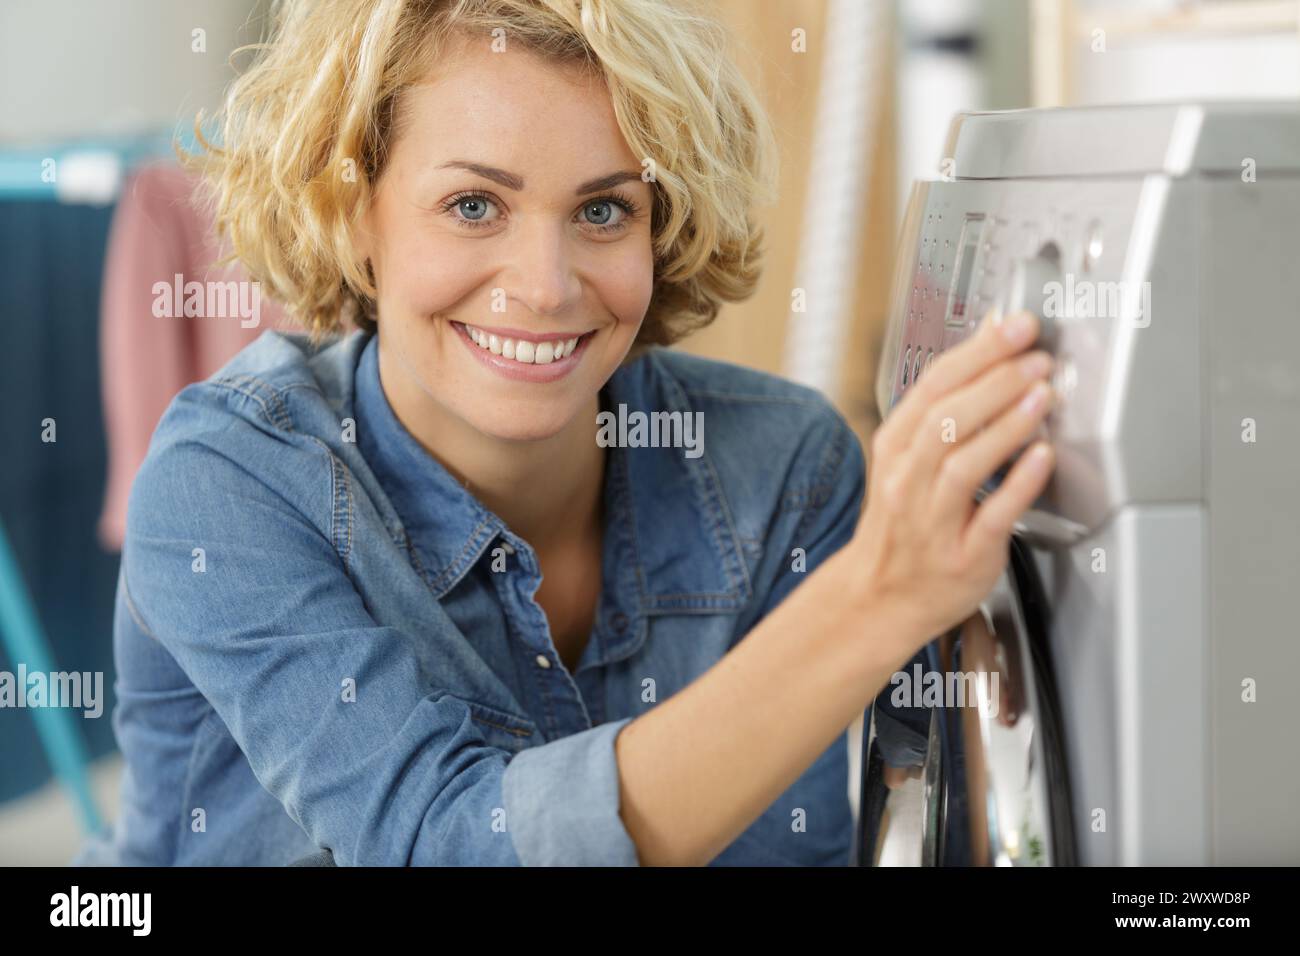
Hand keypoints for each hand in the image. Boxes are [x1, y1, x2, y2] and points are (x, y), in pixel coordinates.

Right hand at [849, 309, 1056, 652]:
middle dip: (996, 381)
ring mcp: (932, 520)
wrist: (881, 596)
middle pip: (946, 419)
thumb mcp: (908, 458)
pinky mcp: (962, 555)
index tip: (1015, 327)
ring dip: (1006, 425)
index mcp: (895, 447)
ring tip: (1043, 395)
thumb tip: (987, 347)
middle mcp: (908, 481)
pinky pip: (991, 514)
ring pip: (963, 464)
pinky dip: (1018, 483)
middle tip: (1038, 357)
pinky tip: (1042, 457)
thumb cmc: (903, 525)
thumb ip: (945, 406)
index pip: (933, 387)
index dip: (978, 352)